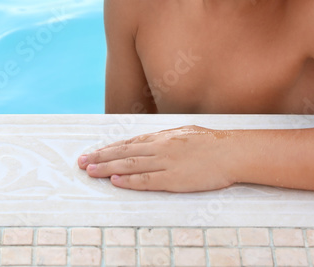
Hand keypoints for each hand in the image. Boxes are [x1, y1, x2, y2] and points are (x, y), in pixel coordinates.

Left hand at [76, 124, 236, 191]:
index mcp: (163, 136)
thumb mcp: (186, 132)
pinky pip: (147, 180)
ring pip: (130, 165)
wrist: (232, 151)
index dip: (109, 148)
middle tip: (81, 162)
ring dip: (107, 168)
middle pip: (123, 152)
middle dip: (100, 157)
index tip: (93, 152)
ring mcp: (165, 162)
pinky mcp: (174, 178)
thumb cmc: (213, 143)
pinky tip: (115, 181)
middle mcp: (160, 147)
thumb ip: (168, 138)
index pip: (129, 143)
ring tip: (90, 171)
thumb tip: (155, 142)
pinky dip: (129, 181)